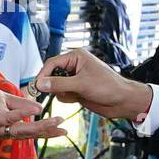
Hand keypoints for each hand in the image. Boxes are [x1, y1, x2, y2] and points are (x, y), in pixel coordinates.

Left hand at [0, 80, 65, 138]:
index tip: (63, 127)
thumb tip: (38, 107)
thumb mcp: (2, 98)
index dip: (46, 129)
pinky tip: (33, 111)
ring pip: (20, 129)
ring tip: (55, 120)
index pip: (29, 129)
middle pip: (28, 134)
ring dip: (39, 126)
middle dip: (47, 131)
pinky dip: (20, 115)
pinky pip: (6, 118)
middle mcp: (1, 130)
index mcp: (6, 125)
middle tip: (64, 129)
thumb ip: (19, 103)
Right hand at [32, 49, 153, 120]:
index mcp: (76, 57)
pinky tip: (78, 99)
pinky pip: (62, 94)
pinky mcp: (76, 89)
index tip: (36, 86)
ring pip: (56, 86)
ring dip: (61, 93)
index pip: (52, 63)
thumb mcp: (81, 84)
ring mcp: (75, 79)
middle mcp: (74, 66)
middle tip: (50, 93)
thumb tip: (40, 83)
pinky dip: (67, 98)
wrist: (122, 101)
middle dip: (52, 85)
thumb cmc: (109, 86)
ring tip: (74, 95)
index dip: (43, 74)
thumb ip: (59, 84)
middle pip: (51, 74)